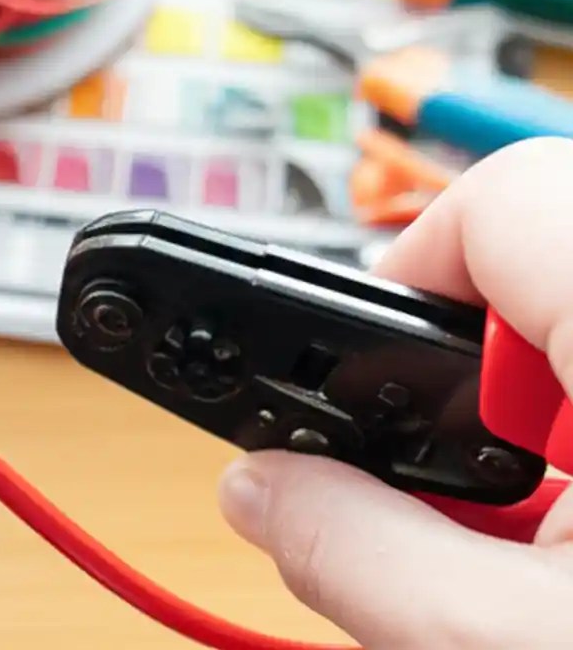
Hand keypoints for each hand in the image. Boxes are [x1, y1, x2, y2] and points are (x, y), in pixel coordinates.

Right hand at [216, 138, 572, 648]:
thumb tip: (259, 489)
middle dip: (467, 384)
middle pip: (536, 262)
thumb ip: (355, 555)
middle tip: (471, 498)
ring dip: (537, 431)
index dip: (404, 272)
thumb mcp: (503, 646)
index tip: (367, 367)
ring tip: (548, 555)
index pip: (502, 199)